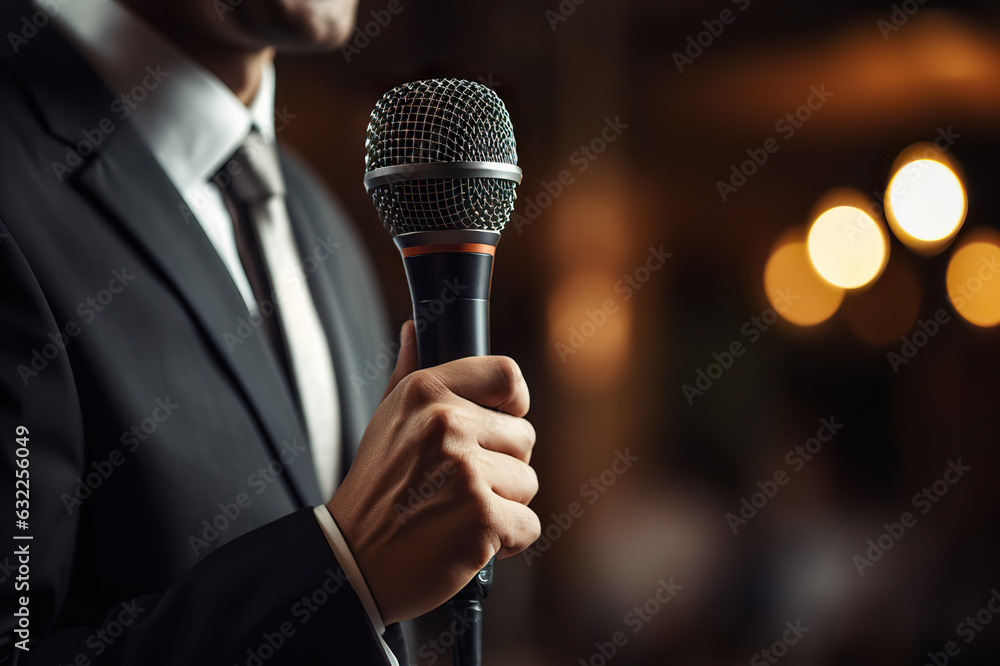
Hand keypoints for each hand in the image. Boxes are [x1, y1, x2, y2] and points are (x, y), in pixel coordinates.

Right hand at [327, 321, 539, 625]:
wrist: (351, 561)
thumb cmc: (373, 492)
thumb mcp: (384, 420)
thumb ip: (407, 372)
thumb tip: (415, 329)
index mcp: (425, 393)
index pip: (507, 376)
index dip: (514, 404)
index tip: (504, 425)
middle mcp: (446, 424)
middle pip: (525, 439)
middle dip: (502, 469)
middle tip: (457, 489)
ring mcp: (464, 470)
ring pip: (528, 483)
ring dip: (502, 506)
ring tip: (455, 514)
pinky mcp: (480, 517)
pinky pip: (528, 524)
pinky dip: (506, 543)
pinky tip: (466, 541)